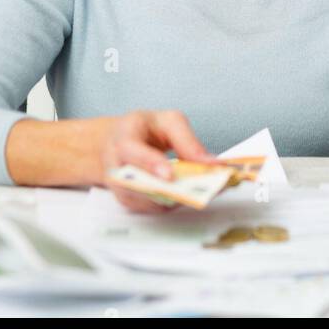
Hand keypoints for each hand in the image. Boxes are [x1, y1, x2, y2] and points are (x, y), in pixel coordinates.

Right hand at [99, 110, 216, 213]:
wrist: (117, 141)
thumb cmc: (145, 129)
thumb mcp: (168, 121)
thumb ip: (187, 141)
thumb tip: (211, 163)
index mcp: (123, 140)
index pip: (132, 154)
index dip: (151, 165)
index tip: (170, 175)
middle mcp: (118, 169)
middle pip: (140, 186)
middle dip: (172, 189)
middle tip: (203, 188)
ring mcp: (123, 190)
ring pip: (151, 202)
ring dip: (181, 199)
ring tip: (211, 191)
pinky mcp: (134, 203)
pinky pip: (157, 207)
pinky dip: (179, 202)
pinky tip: (201, 195)